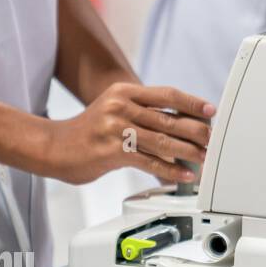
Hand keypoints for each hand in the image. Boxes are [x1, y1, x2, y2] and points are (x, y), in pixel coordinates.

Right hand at [40, 83, 214, 185]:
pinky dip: (170, 169)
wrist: (52, 146)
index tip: (212, 111)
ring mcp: (115, 129)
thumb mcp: (115, 109)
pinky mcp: (111, 152)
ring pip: (164, 141)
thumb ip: (144, 112)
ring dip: (189, 152)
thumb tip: (183, 123)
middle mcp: (121, 106)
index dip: (193, 103)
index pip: (168, 94)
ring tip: (204, 158)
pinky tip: (184, 174)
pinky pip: (150, 162)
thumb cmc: (90, 130)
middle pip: (170, 118)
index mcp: (125, 92)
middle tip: (213, 139)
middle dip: (197, 131)